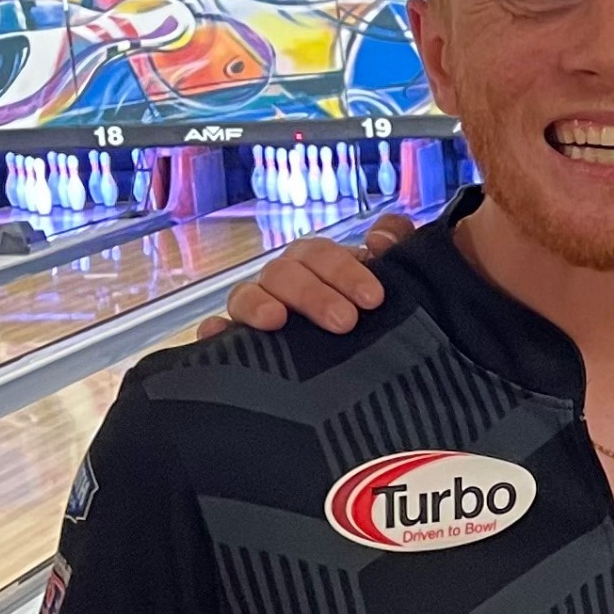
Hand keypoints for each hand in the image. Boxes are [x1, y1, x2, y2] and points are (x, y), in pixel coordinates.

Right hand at [195, 214, 413, 338]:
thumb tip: (380, 236)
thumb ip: (397, 244)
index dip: (344, 270)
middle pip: (284, 273)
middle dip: (313, 293)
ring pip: (246, 295)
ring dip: (259, 304)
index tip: (373, 298)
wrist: (376, 377)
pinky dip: (214, 333)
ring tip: (277, 321)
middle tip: (344, 321)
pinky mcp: (238, 347)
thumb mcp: (399, 282)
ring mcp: (258, 314)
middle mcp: (284, 285)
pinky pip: (217, 336)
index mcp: (318, 266)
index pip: (321, 254)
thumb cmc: (377, 319)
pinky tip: (218, 336)